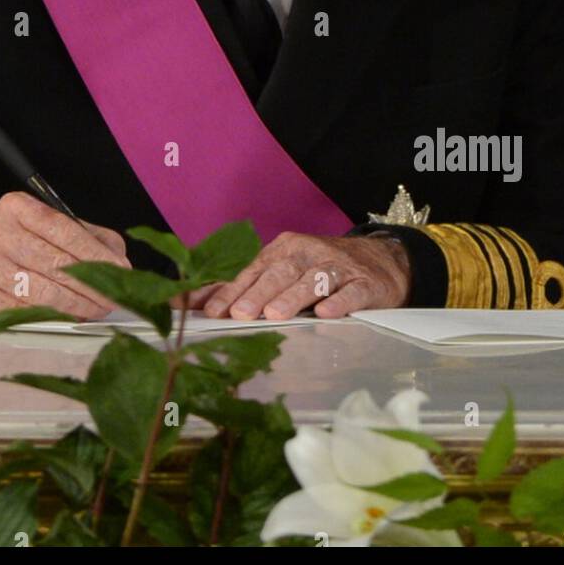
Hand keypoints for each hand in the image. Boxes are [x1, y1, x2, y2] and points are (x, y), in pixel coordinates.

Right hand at [0, 192, 132, 317]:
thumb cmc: (21, 240)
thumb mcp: (52, 225)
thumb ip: (90, 236)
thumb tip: (119, 263)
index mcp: (17, 207)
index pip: (64, 230)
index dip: (95, 254)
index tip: (120, 270)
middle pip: (55, 264)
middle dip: (91, 285)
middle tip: (113, 298)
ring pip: (43, 293)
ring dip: (77, 306)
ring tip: (97, 310)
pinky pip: (28, 312)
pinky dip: (55, 318)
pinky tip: (71, 317)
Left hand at [199, 232, 411, 320]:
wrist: (379, 260)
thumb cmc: (317, 269)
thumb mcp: (280, 272)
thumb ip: (238, 288)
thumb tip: (185, 303)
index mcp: (284, 250)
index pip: (253, 271)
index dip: (232, 291)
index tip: (211, 312)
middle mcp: (308, 253)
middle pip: (280, 273)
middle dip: (258, 293)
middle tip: (240, 314)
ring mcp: (338, 267)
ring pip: (312, 281)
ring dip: (293, 296)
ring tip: (275, 315)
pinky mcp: (365, 283)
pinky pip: (351, 292)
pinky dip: (338, 302)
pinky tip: (325, 313)